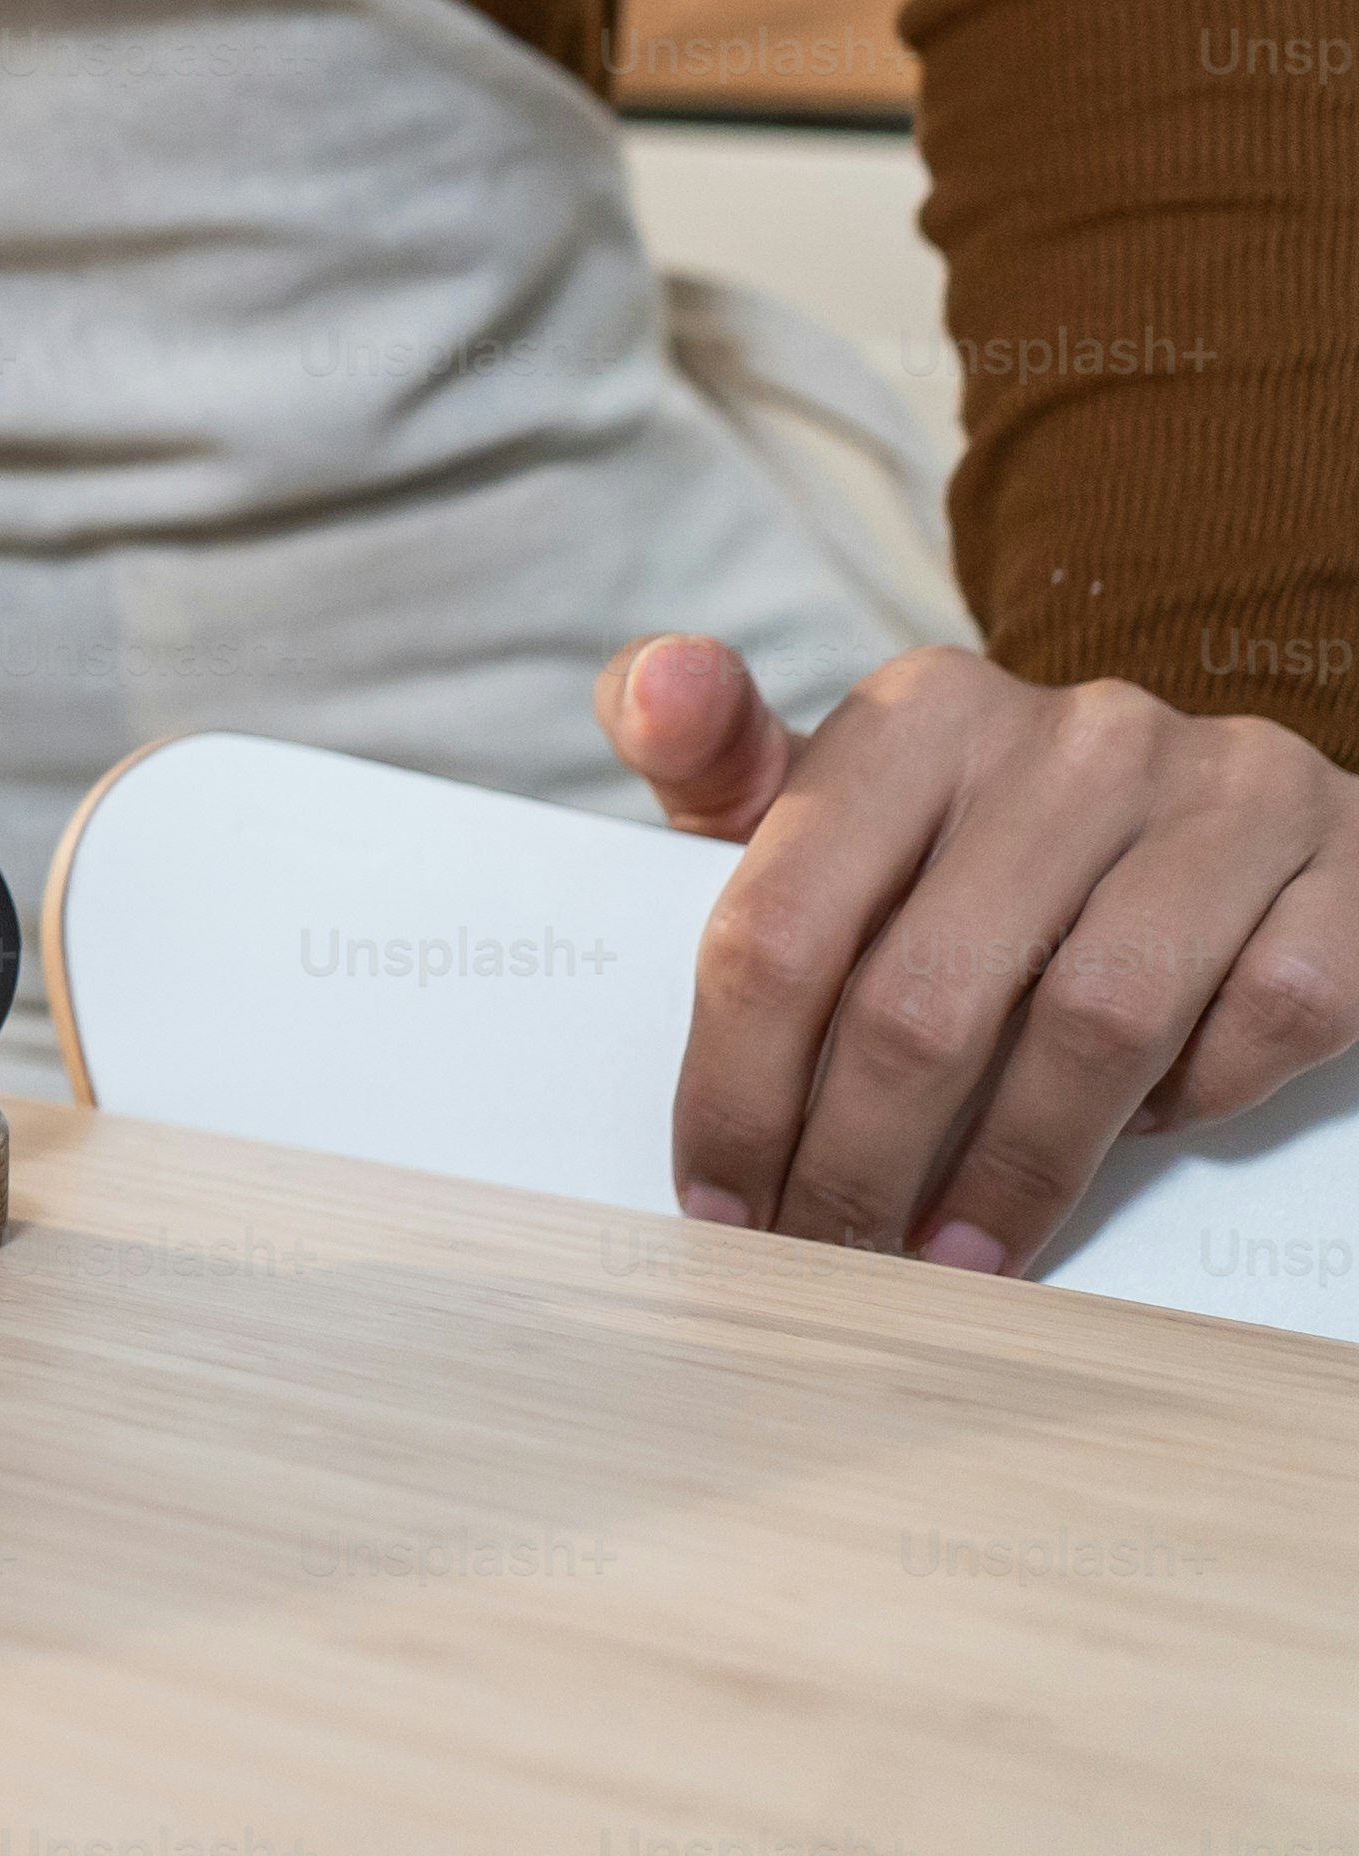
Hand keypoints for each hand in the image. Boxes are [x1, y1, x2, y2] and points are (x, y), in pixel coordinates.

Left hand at [601, 633, 1358, 1272]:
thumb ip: (713, 755)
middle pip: (925, 997)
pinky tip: (1139, 1132)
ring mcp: (1226, 794)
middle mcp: (1076, 738)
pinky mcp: (1348, 864)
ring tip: (956, 1258)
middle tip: (830, 1260)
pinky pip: (1264, 1017)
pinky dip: (1196, 1099)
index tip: (719, 1198)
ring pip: (1097, 1022)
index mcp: (923, 715)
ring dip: (1015, 1169)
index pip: (783, 923)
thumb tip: (661, 691)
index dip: (736, 1086)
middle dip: (860, 1161)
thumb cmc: (988, 832)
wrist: (1227, 801)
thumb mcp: (841, 789)